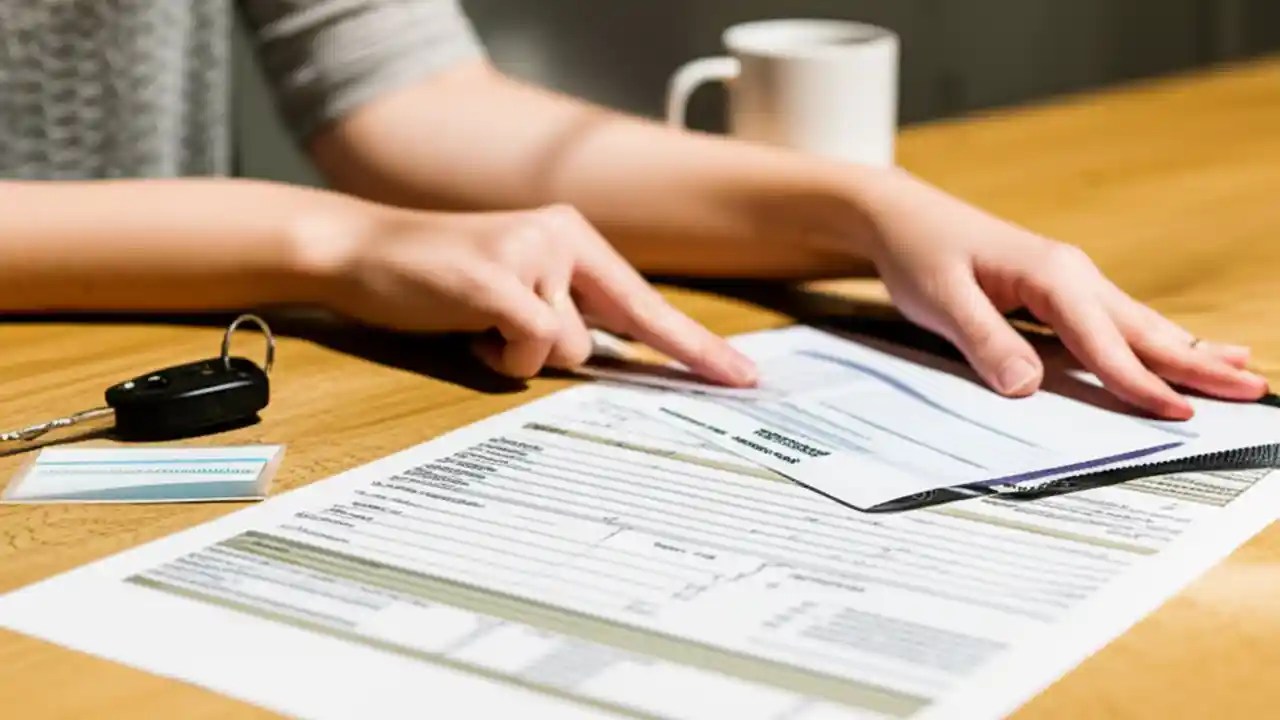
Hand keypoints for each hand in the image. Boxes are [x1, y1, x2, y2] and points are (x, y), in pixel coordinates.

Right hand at [308, 202, 756, 385]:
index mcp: (573, 236)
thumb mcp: (516, 285)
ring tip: (478, 324)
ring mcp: (531, 253)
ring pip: (568, 351)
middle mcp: (562, 237)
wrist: (361, 249)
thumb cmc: (441, 280)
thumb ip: (566, 310)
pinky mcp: (497, 279)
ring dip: (520, 354)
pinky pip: (530, 348)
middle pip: (605, 337)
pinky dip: (500, 355)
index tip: (742, 378)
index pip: (646, 304)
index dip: (695, 347)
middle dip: (566, 355)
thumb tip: (614, 359)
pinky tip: (468, 330)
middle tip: (535, 341)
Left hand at [857, 169, 1266, 418]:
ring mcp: (1069, 281)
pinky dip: (1152, 340)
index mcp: (1051, 275)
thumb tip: (1026, 388)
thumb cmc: (920, 252)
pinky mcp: (1057, 291)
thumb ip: (985, 342)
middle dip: (1197, 362)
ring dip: (1187, 349)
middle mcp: (1072, 275)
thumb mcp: (941, 300)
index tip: (1178, 412)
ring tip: (1238, 369)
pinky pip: (1115, 322)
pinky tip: (1178, 349)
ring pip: (1137, 323)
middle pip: (1142, 328)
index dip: (1139, 381)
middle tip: (1253, 389)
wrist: (902, 216)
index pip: (1104, 341)